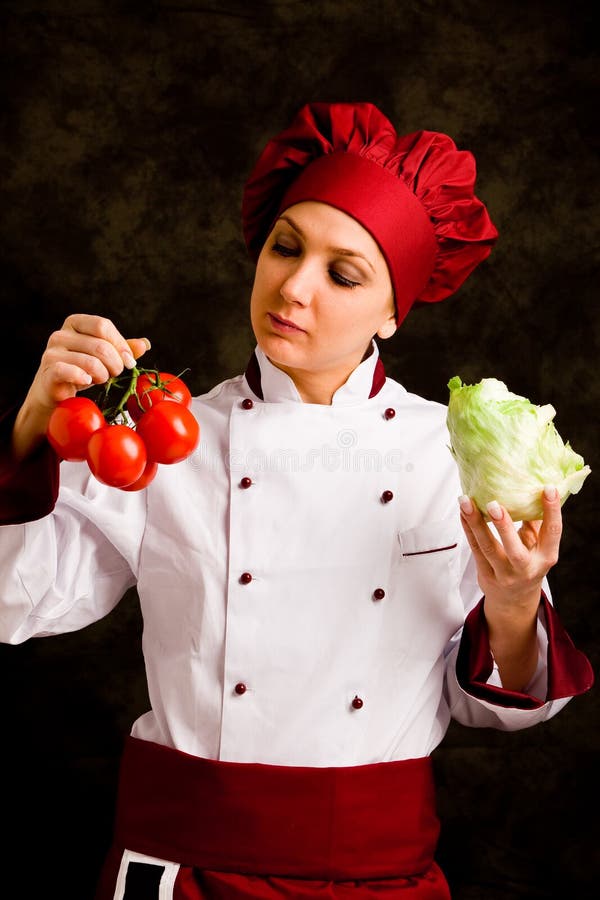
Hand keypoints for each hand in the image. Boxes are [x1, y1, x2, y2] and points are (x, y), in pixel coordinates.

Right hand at [12, 314, 150, 459]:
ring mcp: (52, 352)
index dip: (120, 344)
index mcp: (75, 323)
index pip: (103, 325)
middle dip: (115, 364)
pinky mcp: (49, 371)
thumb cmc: (82, 370)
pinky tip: (86, 382)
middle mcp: (60, 334)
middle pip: (100, 345)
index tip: (130, 362)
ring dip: (103, 375)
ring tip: (100, 380)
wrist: (55, 393)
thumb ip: (122, 349)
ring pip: (91, 362)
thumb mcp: (104, 357)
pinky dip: (84, 378)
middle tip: (114, 374)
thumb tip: (145, 344)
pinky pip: (70, 371)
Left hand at [459, 487, 561, 608]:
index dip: (552, 511)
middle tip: (493, 504)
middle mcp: (526, 568)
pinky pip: (475, 549)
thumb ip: (536, 522)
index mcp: (546, 557)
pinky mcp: (486, 575)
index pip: (552, 532)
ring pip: (488, 548)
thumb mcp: (538, 546)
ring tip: (466, 502)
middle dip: (503, 526)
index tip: (549, 488)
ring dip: (475, 523)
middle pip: (515, 549)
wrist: (514, 601)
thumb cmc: (528, 564)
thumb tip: (531, 489)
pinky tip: (463, 513)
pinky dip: (468, 529)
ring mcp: (504, 575)